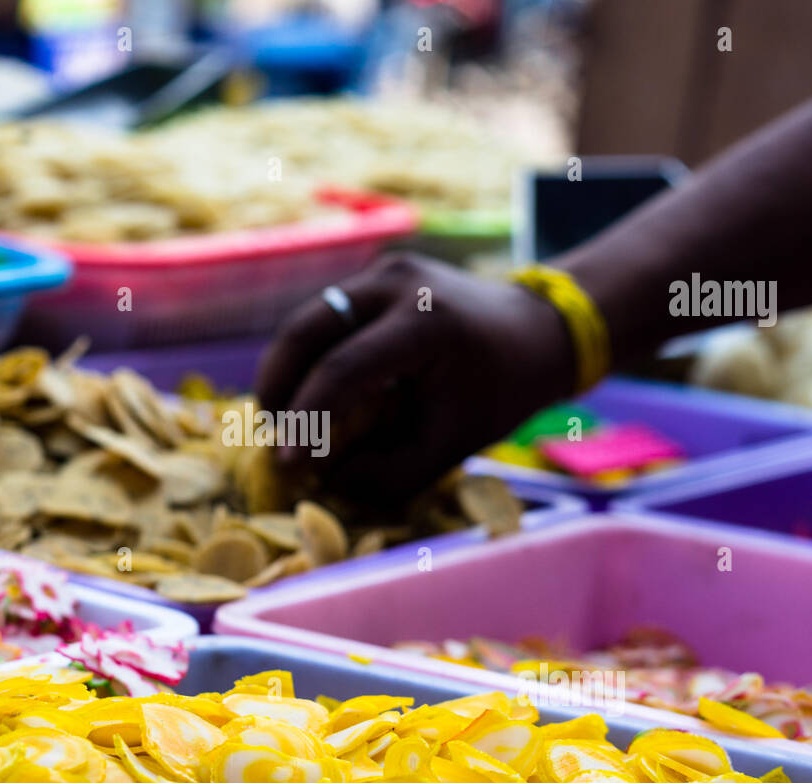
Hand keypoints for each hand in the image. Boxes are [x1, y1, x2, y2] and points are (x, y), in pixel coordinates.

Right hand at [256, 253, 575, 502]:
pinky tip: (310, 395)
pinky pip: (325, 317)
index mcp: (425, 322)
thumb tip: (326, 482)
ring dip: (287, 371)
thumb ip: (390, 473)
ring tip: (286, 419)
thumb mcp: (453, 445)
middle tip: (272, 435)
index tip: (285, 463)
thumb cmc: (502, 392)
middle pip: (306, 330)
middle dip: (277, 386)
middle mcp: (397, 283)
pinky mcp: (376, 277)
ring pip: (308, 320)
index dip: (306, 419)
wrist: (538, 328)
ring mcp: (384, 272)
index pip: (343, 369)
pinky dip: (309, 357)